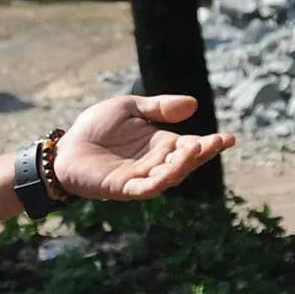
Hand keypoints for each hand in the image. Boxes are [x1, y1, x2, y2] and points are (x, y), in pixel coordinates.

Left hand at [54, 95, 234, 200]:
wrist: (65, 147)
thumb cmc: (95, 127)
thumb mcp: (129, 108)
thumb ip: (158, 108)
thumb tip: (193, 105)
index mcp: (160, 143)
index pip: (191, 145)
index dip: (210, 143)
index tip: (230, 138)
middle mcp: (155, 162)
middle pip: (186, 161)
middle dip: (203, 153)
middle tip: (218, 142)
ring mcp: (141, 177)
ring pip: (171, 176)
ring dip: (184, 165)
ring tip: (194, 148)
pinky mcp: (124, 188)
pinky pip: (147, 188)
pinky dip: (161, 181)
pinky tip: (171, 170)